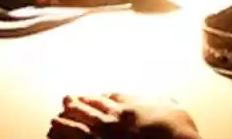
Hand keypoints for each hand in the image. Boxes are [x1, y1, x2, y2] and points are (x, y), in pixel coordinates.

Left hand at [49, 93, 199, 138]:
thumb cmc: (177, 130)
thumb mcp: (173, 106)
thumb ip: (162, 100)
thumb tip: (163, 98)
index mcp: (127, 108)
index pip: (104, 99)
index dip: (92, 98)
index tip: (85, 97)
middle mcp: (112, 121)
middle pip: (86, 110)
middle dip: (73, 107)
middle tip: (64, 103)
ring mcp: (104, 137)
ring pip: (76, 127)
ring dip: (63, 124)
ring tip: (54, 123)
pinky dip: (64, 138)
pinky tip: (55, 136)